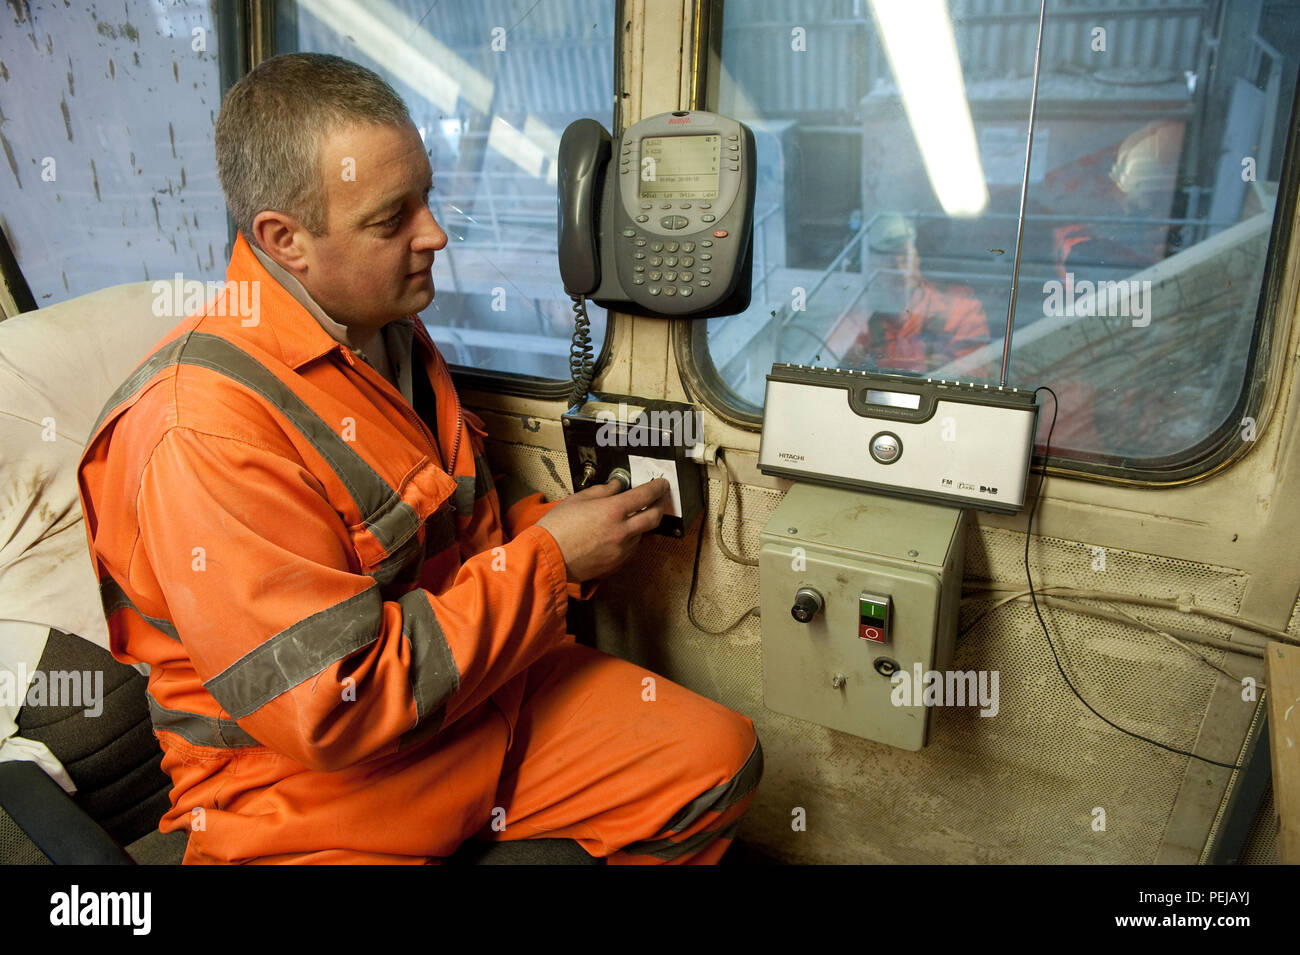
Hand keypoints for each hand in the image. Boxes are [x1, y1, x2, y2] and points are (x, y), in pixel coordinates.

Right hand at [536, 477, 669, 581]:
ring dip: (641, 524)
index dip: (658, 487)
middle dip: (660, 505)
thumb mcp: (578, 499)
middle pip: (655, 517)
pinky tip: (618, 535)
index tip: (662, 483)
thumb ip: (603, 491)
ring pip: (642, 534)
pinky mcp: (617, 564)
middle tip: (658, 499)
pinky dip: (630, 539)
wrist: (548, 557)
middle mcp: (622, 531)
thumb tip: (617, 486)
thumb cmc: (558, 527)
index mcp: (613, 510)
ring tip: (631, 518)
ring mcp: (621, 550)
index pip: (646, 495)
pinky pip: (631, 549)